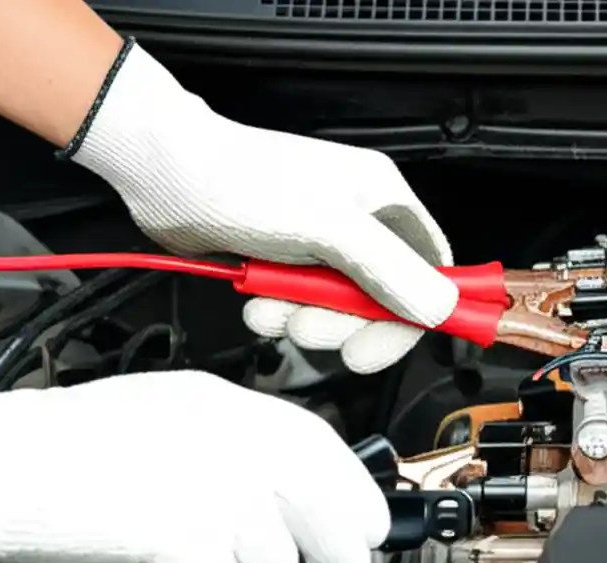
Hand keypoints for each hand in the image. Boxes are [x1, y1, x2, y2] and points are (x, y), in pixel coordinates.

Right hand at [0, 341, 389, 562]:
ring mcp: (215, 491)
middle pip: (336, 515)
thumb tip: (278, 501)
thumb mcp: (166, 415)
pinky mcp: (185, 541)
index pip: (328, 452)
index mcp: (231, 407)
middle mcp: (235, 444)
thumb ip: (230, 447)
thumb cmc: (60, 441)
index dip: (356, 501)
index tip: (362, 532)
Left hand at [68, 41, 455, 374]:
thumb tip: (439, 307)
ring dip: (303, 320)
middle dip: (344, 324)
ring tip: (272, 305)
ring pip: (336, 311)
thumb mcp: (329, 230)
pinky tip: (256, 299)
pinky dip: (278, 312)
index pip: (429, 268)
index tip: (387, 342)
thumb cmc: (242, 181)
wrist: (167, 176)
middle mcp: (358, 221)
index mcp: (383, 199)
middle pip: (381, 300)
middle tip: (311, 326)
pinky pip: (299, 307)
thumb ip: (389, 271)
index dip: (417, 312)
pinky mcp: (285, 261)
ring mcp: (321, 243)